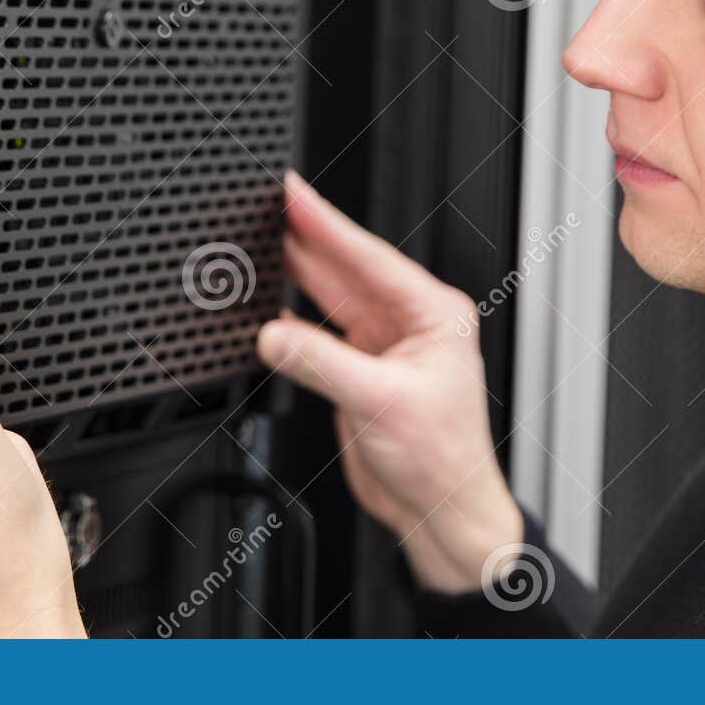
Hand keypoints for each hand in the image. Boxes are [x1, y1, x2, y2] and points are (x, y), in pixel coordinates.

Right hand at [256, 172, 522, 592]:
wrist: (441, 511)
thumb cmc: (443, 459)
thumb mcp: (381, 403)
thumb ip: (323, 363)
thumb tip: (276, 334)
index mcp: (433, 314)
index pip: (369, 257)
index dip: (326, 223)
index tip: (293, 193)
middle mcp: (409, 323)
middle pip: (347, 269)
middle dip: (307, 237)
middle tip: (267, 206)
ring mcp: (383, 345)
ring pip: (330, 297)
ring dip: (297, 273)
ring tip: (261, 242)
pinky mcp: (360, 370)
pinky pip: (319, 333)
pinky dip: (292, 319)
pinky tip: (268, 304)